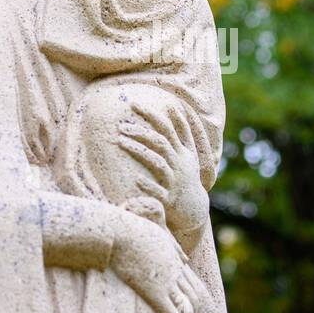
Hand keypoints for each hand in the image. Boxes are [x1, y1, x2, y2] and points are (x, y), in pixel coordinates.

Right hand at [109, 214, 198, 312]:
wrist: (117, 230)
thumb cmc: (128, 228)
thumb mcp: (156, 232)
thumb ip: (172, 246)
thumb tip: (186, 259)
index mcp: (174, 259)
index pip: (190, 285)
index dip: (190, 302)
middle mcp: (176, 271)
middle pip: (193, 300)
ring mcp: (167, 281)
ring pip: (187, 310)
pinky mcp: (155, 291)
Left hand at [116, 103, 209, 237]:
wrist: (194, 209)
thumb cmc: (187, 177)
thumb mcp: (189, 154)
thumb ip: (182, 133)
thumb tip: (175, 108)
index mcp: (184, 152)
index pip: (169, 127)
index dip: (153, 115)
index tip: (135, 103)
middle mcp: (180, 163)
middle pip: (161, 142)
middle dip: (141, 131)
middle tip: (121, 125)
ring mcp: (174, 180)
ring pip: (157, 162)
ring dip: (138, 150)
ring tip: (119, 141)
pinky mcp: (168, 197)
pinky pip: (157, 190)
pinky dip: (148, 185)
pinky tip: (136, 179)